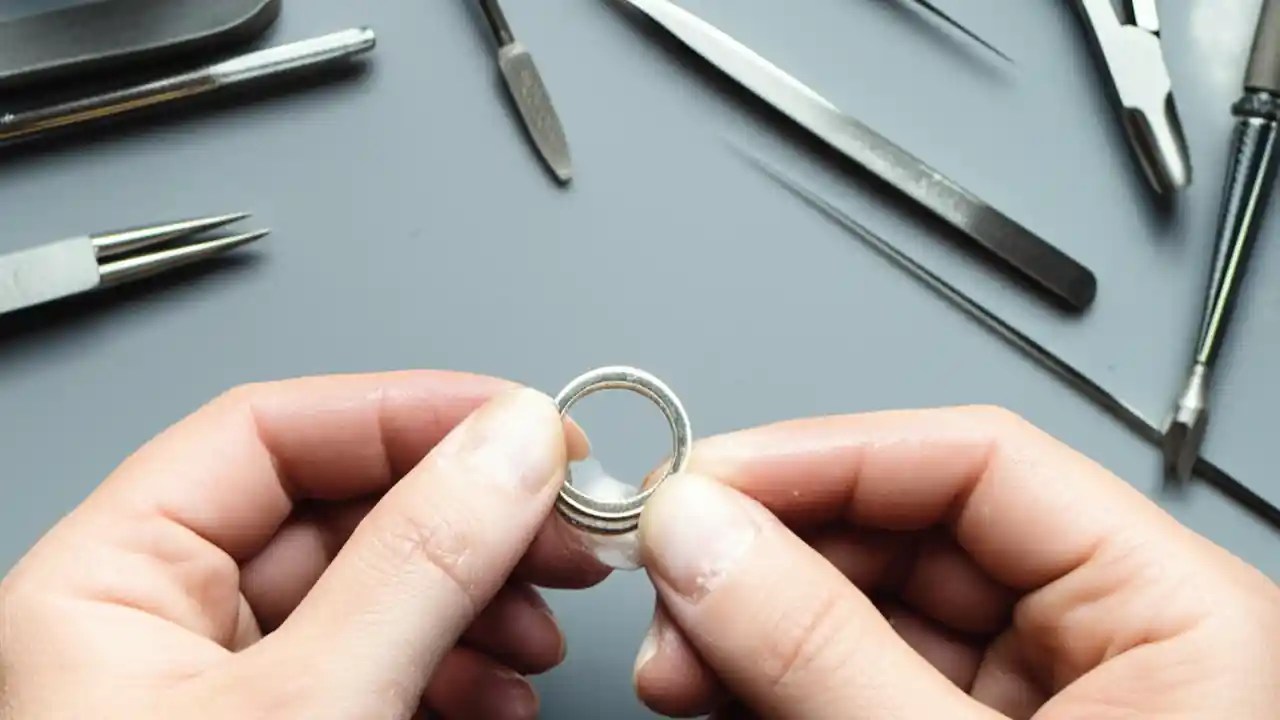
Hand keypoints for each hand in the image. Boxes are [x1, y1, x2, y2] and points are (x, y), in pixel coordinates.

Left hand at [0, 372, 607, 719]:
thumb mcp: (309, 716)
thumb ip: (416, 566)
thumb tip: (511, 444)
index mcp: (111, 585)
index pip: (268, 435)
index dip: (404, 414)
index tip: (522, 427)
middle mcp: (161, 624)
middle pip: (337, 510)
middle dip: (465, 515)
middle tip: (563, 523)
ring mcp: (225, 688)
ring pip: (375, 590)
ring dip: (477, 597)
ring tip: (544, 627)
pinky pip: (383, 666)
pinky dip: (458, 669)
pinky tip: (503, 691)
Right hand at [631, 407, 1279, 718]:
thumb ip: (825, 650)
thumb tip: (702, 536)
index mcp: (1172, 615)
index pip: (978, 460)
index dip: (825, 455)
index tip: (705, 480)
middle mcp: (1109, 644)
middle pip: (906, 533)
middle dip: (766, 554)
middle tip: (672, 574)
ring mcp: (1038, 701)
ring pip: (865, 610)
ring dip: (751, 620)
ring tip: (674, 654)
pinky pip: (859, 679)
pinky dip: (774, 679)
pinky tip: (711, 685)